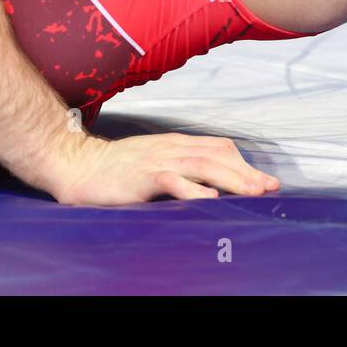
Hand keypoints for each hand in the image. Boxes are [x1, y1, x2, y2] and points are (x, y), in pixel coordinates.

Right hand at [50, 132, 279, 205]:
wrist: (77, 165)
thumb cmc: (116, 169)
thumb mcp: (153, 163)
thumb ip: (178, 170)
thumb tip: (208, 186)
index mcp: (176, 145)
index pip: (219, 149)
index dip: (244, 164)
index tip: (264, 181)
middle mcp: (172, 148)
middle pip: (219, 156)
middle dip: (247, 173)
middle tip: (269, 189)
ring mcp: (158, 160)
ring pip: (204, 165)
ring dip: (232, 180)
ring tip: (253, 193)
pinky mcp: (142, 176)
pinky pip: (173, 181)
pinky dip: (194, 190)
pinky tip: (210, 201)